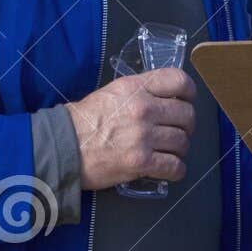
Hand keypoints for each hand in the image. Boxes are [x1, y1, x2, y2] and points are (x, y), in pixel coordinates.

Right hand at [65, 68, 195, 191]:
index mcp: (136, 87)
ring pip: (182, 141)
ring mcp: (143, 136)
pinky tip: (170, 169)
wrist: (62, 148)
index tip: (187, 100)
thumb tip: (165, 97)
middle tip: (178, 131)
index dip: (189, 92)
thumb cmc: (84, 120)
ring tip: (170, 151)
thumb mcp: (112, 92)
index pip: (179, 80)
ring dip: (180, 148)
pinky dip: (177, 170)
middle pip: (186, 114)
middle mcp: (143, 108)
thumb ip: (140, 91)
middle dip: (186, 125)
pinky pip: (174, 166)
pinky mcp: (140, 162)